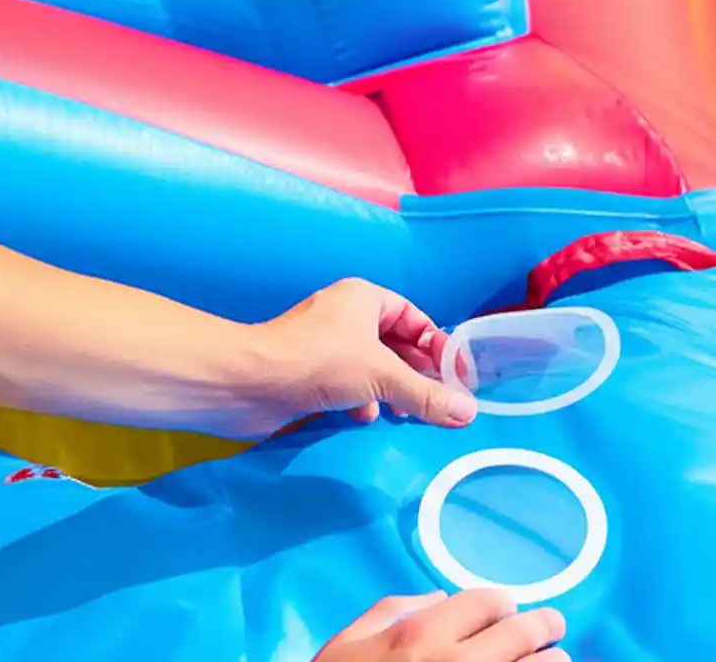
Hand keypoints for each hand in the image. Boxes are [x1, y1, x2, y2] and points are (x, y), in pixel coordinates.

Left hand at [251, 278, 476, 427]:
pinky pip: (347, 384)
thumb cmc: (317, 363)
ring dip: (389, 390)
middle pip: (396, 345)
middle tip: (436, 400)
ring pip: (372, 367)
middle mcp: (345, 316)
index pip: (415, 318)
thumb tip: (468, 412)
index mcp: (364, 299)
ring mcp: (324, 345)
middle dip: (415, 374)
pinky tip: (363, 416)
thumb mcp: (382, 376)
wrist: (247, 384)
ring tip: (402, 412)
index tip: (458, 377)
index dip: (438, 347)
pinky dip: (360, 400)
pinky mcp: (308, 372)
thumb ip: (427, 395)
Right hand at [314, 590, 568, 661]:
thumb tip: (437, 597)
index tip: (505, 614)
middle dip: (545, 625)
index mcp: (420, 636)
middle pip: (528, 630)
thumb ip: (389, 612)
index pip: (490, 601)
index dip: (502, 605)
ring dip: (551, 661)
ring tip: (548, 661)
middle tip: (550, 628)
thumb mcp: (344, 649)